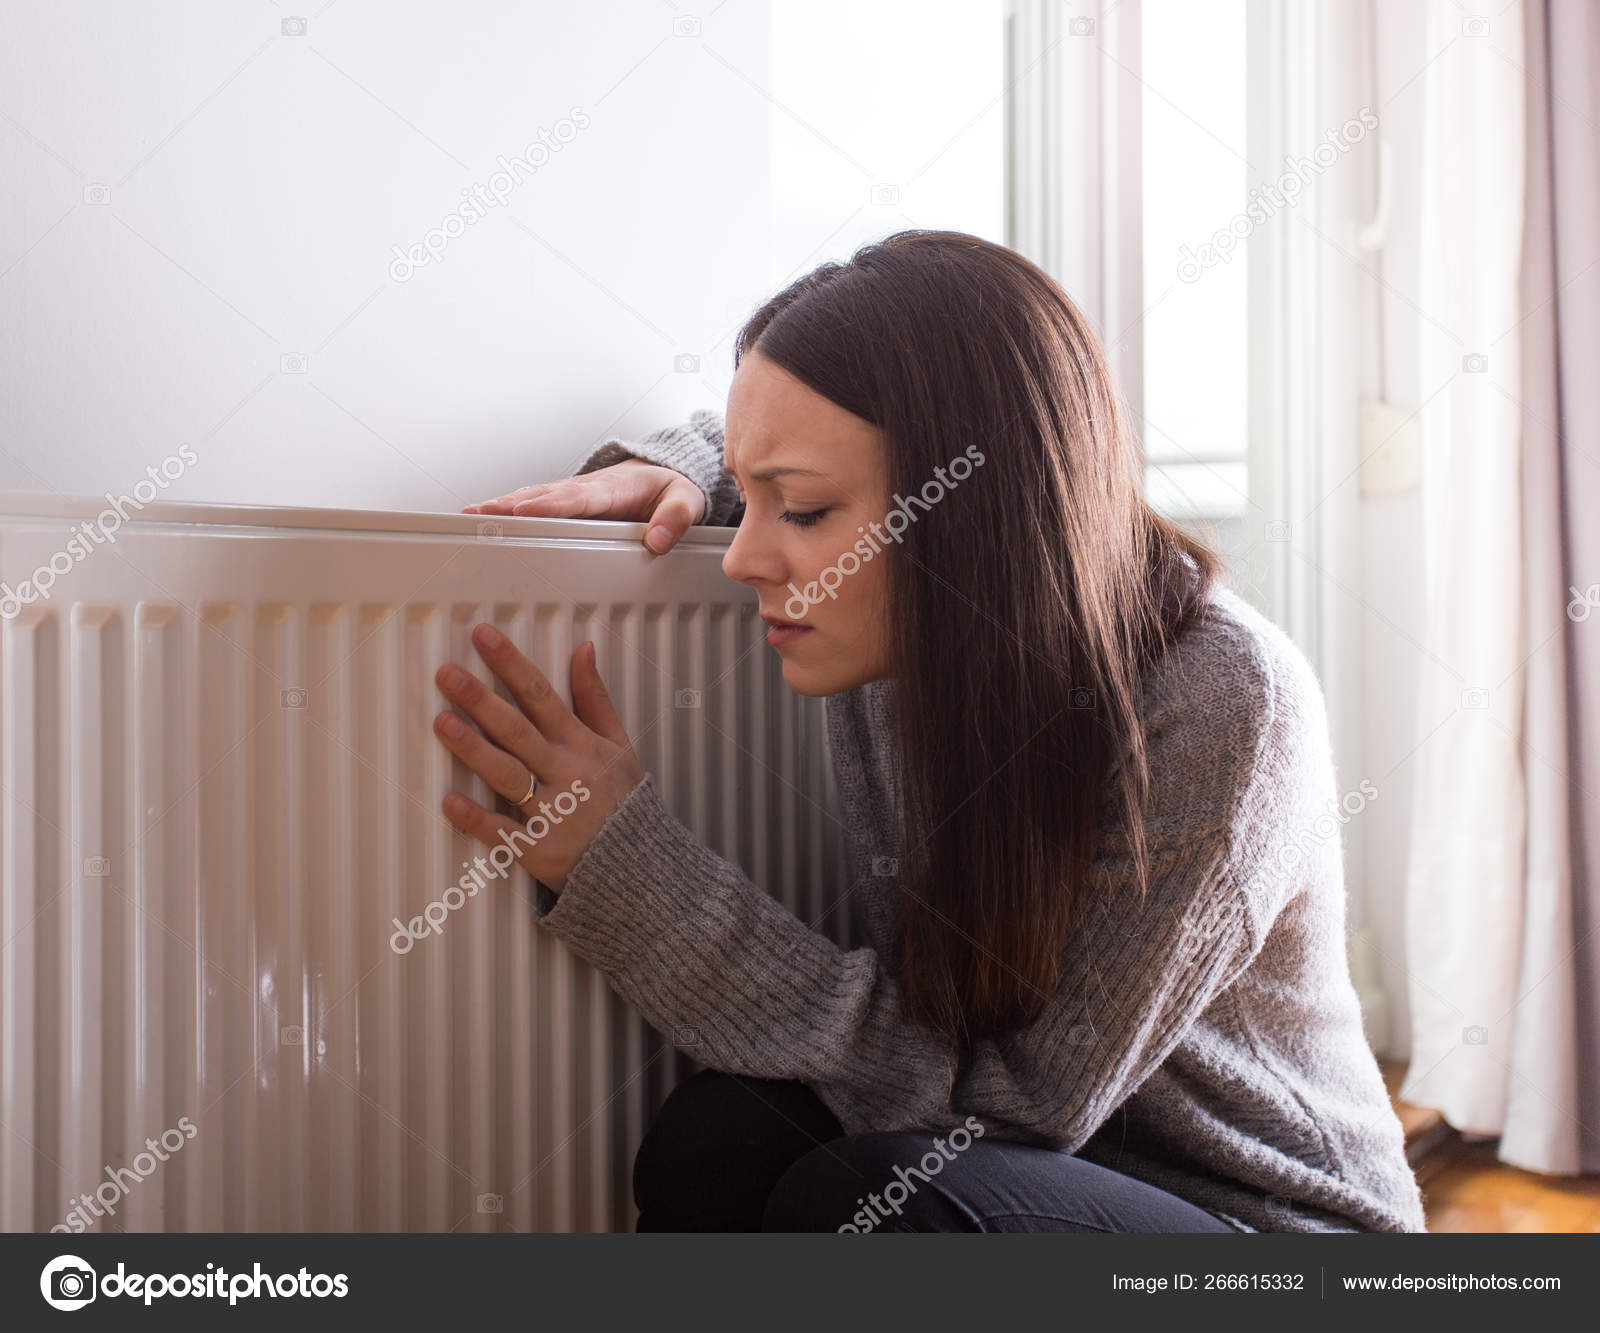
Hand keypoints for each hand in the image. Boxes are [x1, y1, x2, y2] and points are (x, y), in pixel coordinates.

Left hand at [434, 622, 644, 896]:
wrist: (641, 868)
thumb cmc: (623, 802)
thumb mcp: (619, 744)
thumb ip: (595, 697)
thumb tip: (583, 648)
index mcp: (583, 745)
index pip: (542, 695)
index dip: (511, 664)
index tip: (483, 637)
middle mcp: (567, 774)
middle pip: (518, 730)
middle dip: (481, 700)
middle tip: (447, 674)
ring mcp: (553, 813)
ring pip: (509, 775)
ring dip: (475, 749)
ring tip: (442, 723)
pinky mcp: (539, 851)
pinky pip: (505, 834)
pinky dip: (477, 819)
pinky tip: (449, 801)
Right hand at [462, 458, 705, 553]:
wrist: (664, 472)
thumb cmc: (672, 487)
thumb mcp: (687, 499)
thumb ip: (677, 517)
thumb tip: (659, 539)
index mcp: (614, 489)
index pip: (579, 498)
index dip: (552, 505)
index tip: (526, 511)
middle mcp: (586, 489)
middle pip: (543, 497)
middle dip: (511, 505)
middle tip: (479, 516)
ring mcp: (571, 494)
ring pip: (531, 499)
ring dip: (500, 507)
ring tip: (468, 518)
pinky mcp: (564, 501)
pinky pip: (532, 504)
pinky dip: (506, 510)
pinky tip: (480, 519)